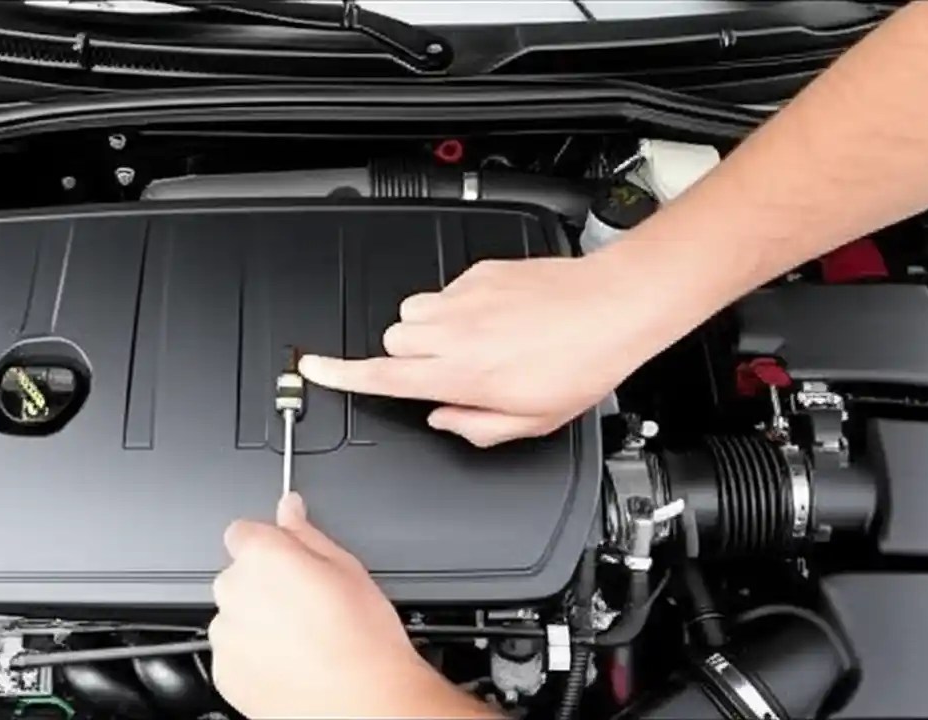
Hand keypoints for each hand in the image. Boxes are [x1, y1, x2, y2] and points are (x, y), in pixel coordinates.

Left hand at [209, 493, 498, 718]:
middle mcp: (234, 591)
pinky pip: (233, 652)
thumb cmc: (362, 640)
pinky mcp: (225, 672)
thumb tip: (289, 508)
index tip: (286, 559)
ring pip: (236, 615)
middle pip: (239, 574)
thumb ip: (305, 533)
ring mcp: (226, 634)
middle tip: (306, 604)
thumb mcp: (345, 567)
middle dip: (264, 584)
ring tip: (303, 639)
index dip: (268, 544)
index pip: (243, 532)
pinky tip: (291, 662)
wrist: (362, 705)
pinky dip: (253, 655)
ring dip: (257, 620)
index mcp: (262, 557)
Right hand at [300, 250, 679, 446]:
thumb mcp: (532, 421)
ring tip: (471, 341)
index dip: (340, 374)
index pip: (381, 375)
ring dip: (429, 329)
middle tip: (445, 369)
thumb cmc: (581, 363)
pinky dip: (457, 307)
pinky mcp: (479, 272)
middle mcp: (454, 332)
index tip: (314, 368)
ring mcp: (465, 297)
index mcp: (460, 374)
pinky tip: (496, 317)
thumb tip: (445, 418)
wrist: (613, 306)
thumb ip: (476, 427)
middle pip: (392, 340)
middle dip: (405, 356)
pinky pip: (446, 290)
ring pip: (413, 312)